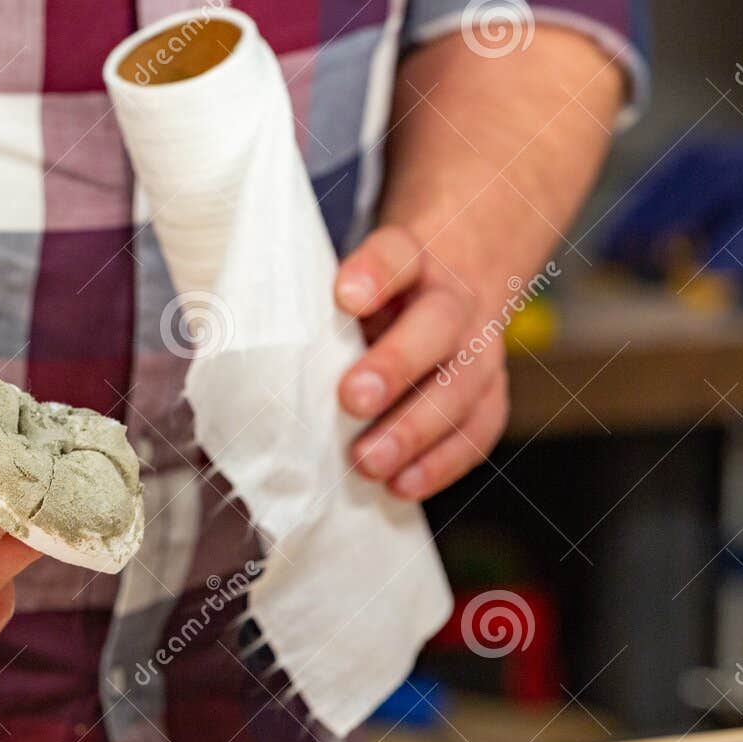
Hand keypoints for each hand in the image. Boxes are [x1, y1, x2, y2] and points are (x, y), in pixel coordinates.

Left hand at [333, 225, 509, 499]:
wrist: (452, 283)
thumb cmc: (378, 296)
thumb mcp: (351, 285)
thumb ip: (314, 315)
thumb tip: (252, 375)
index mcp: (412, 260)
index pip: (398, 255)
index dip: (376, 273)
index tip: (346, 296)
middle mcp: (453, 300)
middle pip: (437, 325)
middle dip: (396, 364)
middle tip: (352, 398)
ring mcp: (479, 348)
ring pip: (462, 385)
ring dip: (415, 429)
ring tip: (370, 462)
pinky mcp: (490, 392)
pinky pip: (477, 429)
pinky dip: (441, 462)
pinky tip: (402, 485)